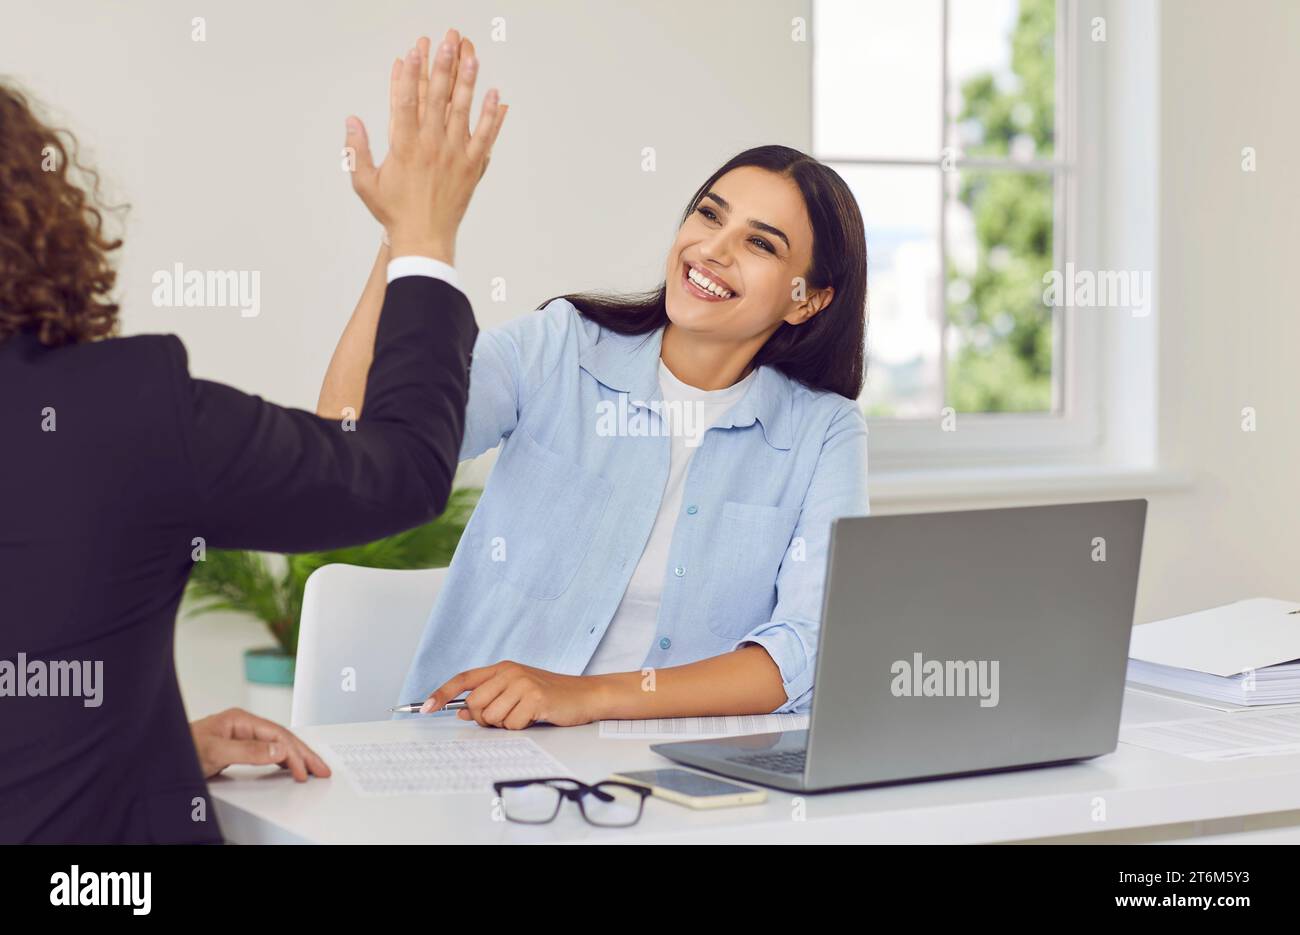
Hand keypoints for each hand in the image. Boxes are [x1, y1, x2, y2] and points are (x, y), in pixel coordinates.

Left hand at [189, 707, 331, 781]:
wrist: (158, 758)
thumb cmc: (179, 750)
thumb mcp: (215, 751)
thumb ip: (248, 751)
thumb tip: (279, 750)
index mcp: (240, 720)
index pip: (278, 736)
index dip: (294, 754)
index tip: (304, 770)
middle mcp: (243, 726)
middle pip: (282, 738)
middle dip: (304, 754)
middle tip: (322, 769)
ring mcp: (241, 736)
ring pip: (277, 745)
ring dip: (296, 757)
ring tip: (313, 769)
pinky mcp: (237, 749)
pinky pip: (267, 752)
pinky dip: (282, 760)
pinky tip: (289, 767)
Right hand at [345, 29, 507, 263]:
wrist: (423, 239)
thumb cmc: (393, 212)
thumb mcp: (365, 182)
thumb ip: (356, 150)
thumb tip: (352, 120)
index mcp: (404, 146)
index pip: (406, 101)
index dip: (410, 74)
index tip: (413, 51)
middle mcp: (432, 146)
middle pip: (438, 98)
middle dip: (442, 65)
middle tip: (448, 40)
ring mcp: (455, 155)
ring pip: (463, 111)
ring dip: (468, 81)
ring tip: (471, 55)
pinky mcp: (472, 167)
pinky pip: (486, 137)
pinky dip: (492, 116)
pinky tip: (496, 95)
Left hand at [421, 661, 603, 728]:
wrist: (585, 695)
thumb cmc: (550, 696)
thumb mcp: (518, 692)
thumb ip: (490, 699)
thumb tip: (462, 712)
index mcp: (503, 668)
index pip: (464, 679)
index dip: (441, 693)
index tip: (425, 708)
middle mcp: (510, 672)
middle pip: (476, 704)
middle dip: (486, 719)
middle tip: (506, 718)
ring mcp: (523, 683)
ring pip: (492, 717)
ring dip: (505, 724)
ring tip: (524, 715)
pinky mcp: (535, 698)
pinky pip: (512, 724)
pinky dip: (521, 727)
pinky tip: (535, 717)